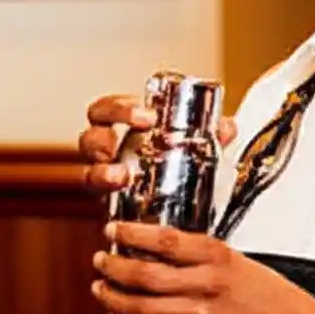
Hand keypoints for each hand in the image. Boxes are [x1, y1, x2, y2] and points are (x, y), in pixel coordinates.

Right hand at [78, 94, 237, 194]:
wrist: (171, 201)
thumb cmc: (176, 161)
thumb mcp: (194, 144)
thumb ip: (211, 134)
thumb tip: (227, 127)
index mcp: (120, 127)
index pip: (106, 109)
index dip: (120, 109)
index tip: (148, 116)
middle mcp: (106, 151)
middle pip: (89, 137)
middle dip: (103, 138)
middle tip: (122, 143)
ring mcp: (104, 178)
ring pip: (87, 171)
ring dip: (101, 172)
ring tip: (122, 177)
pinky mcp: (107, 204)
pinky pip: (98, 201)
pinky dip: (108, 198)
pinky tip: (124, 198)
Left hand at [91, 222, 314, 313]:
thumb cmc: (272, 297)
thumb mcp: (239, 261)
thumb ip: (202, 255)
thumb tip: (161, 247)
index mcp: (218, 257)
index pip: (164, 238)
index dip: (131, 233)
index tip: (114, 229)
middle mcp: (207, 285)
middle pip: (144, 273)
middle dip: (114, 265)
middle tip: (102, 259)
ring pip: (142, 306)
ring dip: (114, 296)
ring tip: (103, 287)